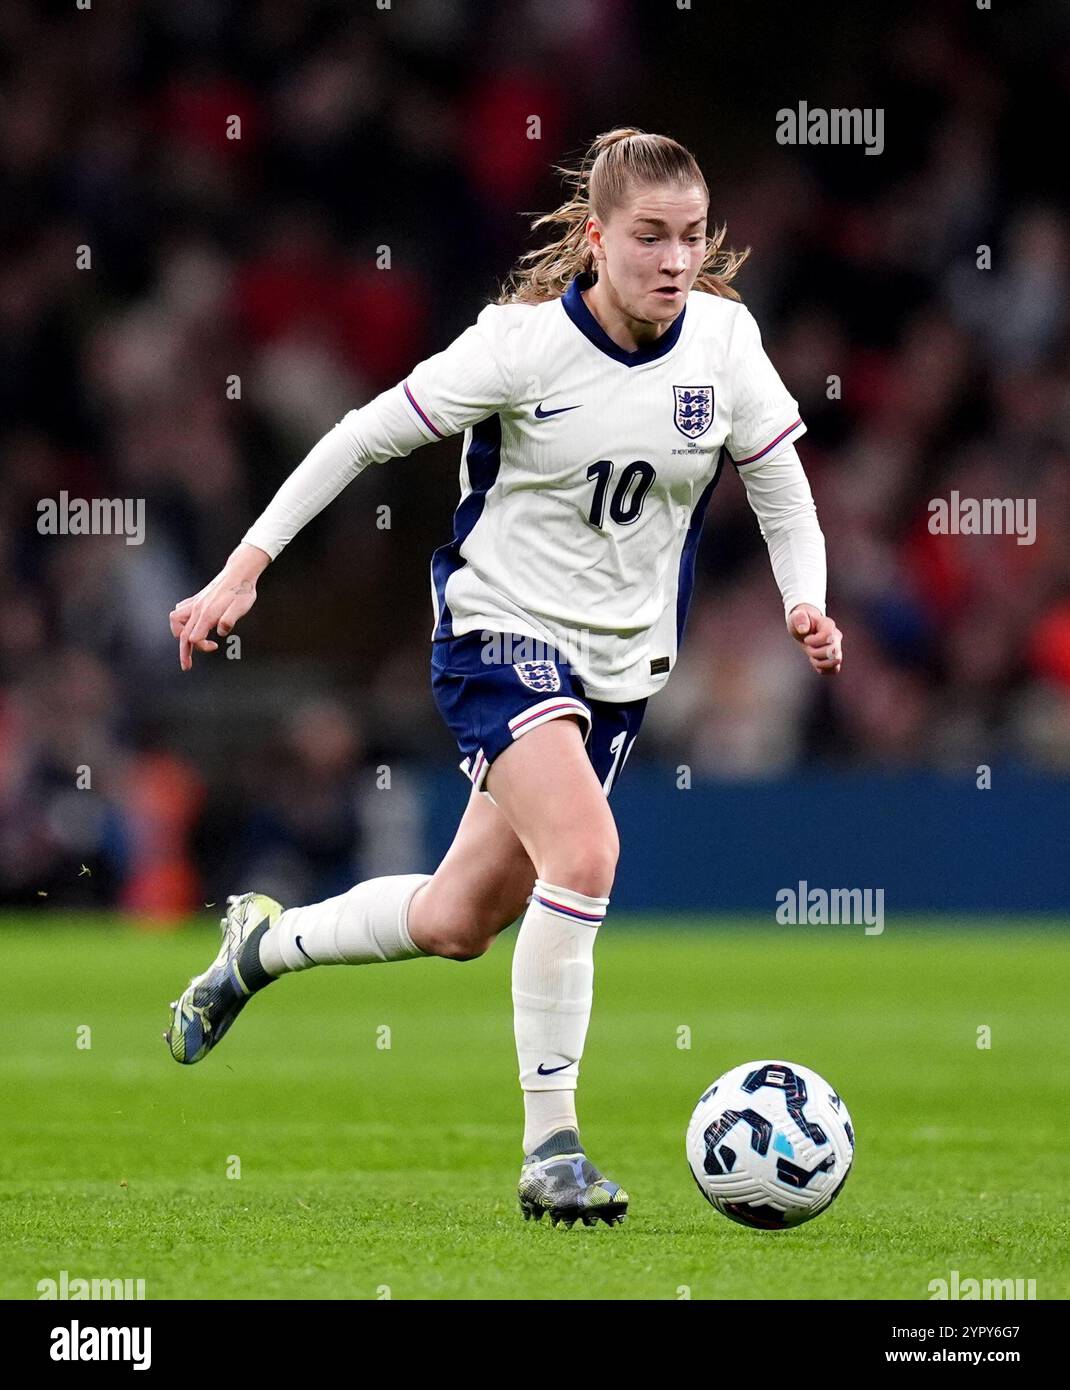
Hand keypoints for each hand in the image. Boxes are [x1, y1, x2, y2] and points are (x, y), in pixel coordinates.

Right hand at [169, 543, 269, 670]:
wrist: (239, 572)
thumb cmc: (242, 591)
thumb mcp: (242, 606)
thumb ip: (230, 619)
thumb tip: (221, 631)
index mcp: (207, 614)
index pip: (194, 637)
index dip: (201, 646)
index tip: (216, 645)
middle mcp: (198, 609)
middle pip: (183, 635)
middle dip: (184, 652)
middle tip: (187, 667)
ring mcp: (195, 603)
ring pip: (176, 621)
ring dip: (179, 634)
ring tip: (188, 643)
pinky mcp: (196, 600)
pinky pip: (180, 611)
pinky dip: (181, 621)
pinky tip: (190, 625)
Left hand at [788, 603, 842, 674]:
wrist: (805, 629)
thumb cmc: (801, 622)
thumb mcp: (796, 616)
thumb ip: (799, 618)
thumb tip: (803, 629)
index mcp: (828, 625)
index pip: (828, 635)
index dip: (815, 641)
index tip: (806, 639)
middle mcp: (836, 637)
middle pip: (833, 651)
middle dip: (816, 653)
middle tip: (808, 648)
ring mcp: (837, 648)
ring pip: (836, 661)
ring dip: (820, 662)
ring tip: (812, 656)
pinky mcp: (833, 659)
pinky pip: (834, 669)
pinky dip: (823, 669)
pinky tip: (815, 662)